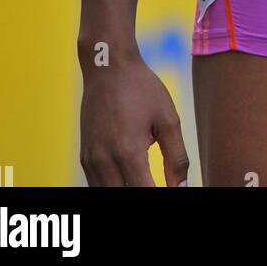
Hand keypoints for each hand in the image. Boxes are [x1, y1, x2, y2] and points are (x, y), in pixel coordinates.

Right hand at [80, 54, 189, 186]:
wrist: (107, 66)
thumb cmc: (141, 88)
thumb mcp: (167, 118)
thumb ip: (177, 157)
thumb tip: (181, 188)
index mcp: (128, 152)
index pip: (144, 195)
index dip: (160, 198)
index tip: (172, 192)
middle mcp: (105, 161)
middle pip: (123, 200)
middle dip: (142, 197)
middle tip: (158, 185)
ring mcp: (91, 161)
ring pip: (107, 197)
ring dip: (127, 192)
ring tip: (145, 181)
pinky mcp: (85, 157)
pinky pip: (97, 187)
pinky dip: (113, 189)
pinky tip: (129, 181)